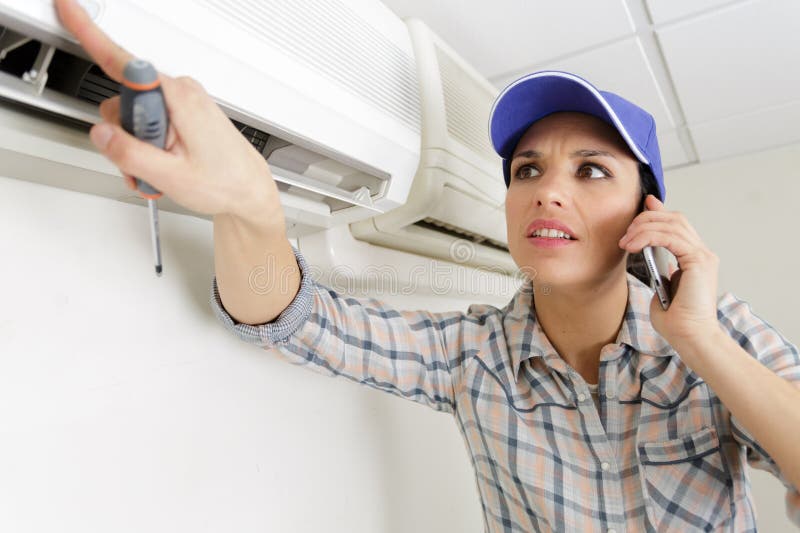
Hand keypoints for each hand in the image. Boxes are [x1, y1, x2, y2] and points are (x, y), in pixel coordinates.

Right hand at [54, 0, 283, 229]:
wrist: (249, 191)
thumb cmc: (225, 183)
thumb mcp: (172, 176)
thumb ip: (130, 153)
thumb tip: (100, 133)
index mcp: (177, 97)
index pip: (123, 63)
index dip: (90, 34)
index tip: (68, 7)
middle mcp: (179, 91)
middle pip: (121, 103)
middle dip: (125, 138)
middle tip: (153, 164)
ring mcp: (181, 101)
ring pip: (132, 118)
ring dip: (137, 148)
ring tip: (162, 170)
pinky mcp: (182, 112)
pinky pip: (148, 124)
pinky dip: (148, 148)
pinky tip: (163, 166)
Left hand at [618, 195, 720, 350]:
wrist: (690, 338)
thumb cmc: (677, 323)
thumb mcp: (660, 291)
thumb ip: (658, 273)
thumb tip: (650, 262)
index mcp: (694, 259)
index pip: (677, 225)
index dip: (659, 212)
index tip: (643, 205)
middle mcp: (702, 254)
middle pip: (675, 219)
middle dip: (647, 218)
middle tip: (626, 231)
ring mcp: (703, 256)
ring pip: (672, 225)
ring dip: (644, 228)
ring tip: (626, 242)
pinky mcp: (699, 262)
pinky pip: (671, 238)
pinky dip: (650, 237)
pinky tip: (634, 245)